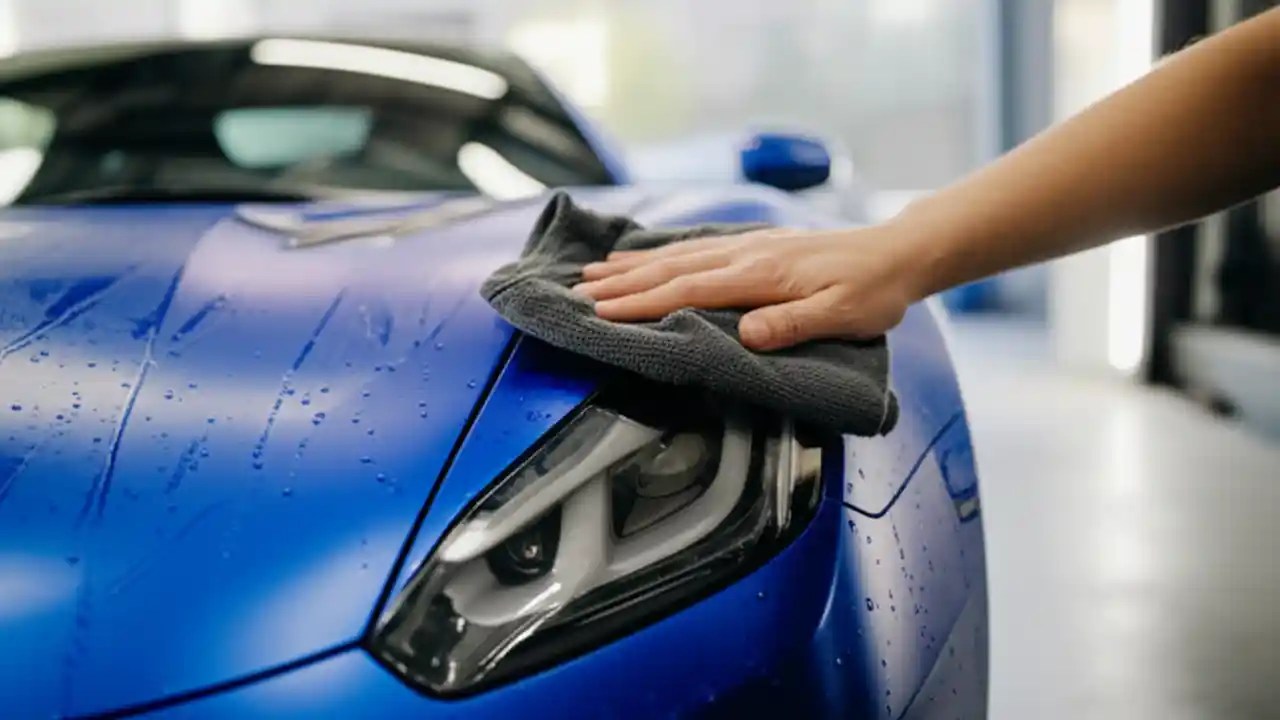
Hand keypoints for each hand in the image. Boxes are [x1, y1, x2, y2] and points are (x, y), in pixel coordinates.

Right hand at [573, 223, 924, 350]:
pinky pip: (697, 247)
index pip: (689, 289)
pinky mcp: (755, 245)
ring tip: (595, 271)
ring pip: (679, 254)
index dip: (643, 302)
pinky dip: (663, 252)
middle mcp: (747, 254)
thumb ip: (792, 325)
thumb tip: (746, 335)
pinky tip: (646, 256)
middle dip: (623, 282)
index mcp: (762, 275)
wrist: (897, 252)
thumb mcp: (842, 314)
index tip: (603, 311)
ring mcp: (749, 245)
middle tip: (579, 292)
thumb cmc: (873, 291)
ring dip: (635, 265)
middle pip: (672, 268)